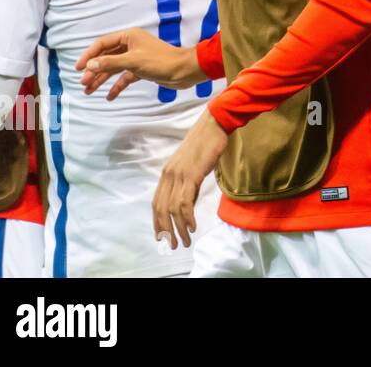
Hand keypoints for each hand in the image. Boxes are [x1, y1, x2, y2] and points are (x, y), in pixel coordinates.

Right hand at [76, 27, 205, 99]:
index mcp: (128, 37)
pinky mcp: (142, 69)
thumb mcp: (133, 61)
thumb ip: (110, 63)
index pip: (102, 44)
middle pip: (106, 57)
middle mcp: (131, 45)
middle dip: (94, 70)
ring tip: (89, 91)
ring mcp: (136, 58)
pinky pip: (125, 77)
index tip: (78, 68)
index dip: (88, 55)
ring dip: (102, 79)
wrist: (185, 71)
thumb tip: (90, 64)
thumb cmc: (161, 61)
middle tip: (83, 83)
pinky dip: (117, 86)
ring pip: (114, 68)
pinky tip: (109, 96)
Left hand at [153, 112, 227, 249]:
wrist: (215, 125)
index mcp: (167, 173)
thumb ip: (188, 184)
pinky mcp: (191, 174)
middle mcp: (168, 175)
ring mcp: (178, 174)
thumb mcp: (193, 166)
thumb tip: (188, 204)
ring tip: (186, 240)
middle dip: (166, 230)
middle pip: (161, 209)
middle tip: (174, 245)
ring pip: (172, 209)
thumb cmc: (207, 144)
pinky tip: (193, 226)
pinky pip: (185, 201)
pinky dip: (187, 217)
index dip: (157, 222)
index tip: (162, 237)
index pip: (156, 203)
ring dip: (178, 228)